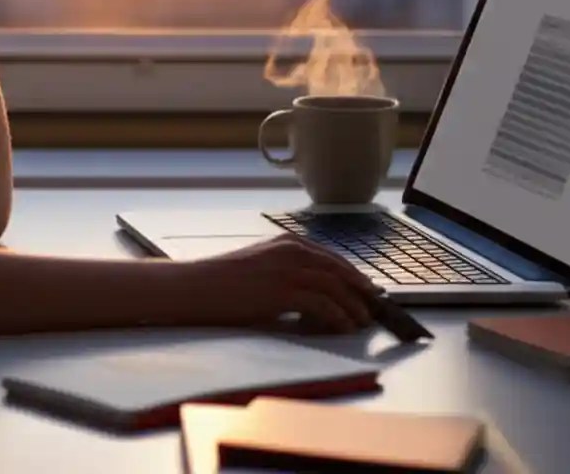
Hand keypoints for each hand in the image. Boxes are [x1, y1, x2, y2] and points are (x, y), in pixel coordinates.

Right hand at [186, 234, 381, 333]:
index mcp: (286, 243)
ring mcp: (287, 269)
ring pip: (335, 287)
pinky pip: (322, 304)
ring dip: (354, 305)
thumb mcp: (258, 266)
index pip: (331, 258)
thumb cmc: (220, 282)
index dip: (353, 275)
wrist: (194, 287)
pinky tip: (344, 327)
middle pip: (339, 270)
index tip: (366, 289)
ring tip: (363, 321)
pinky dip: (338, 316)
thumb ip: (285, 272)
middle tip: (374, 306)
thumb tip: (310, 294)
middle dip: (360, 290)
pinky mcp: (282, 291)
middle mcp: (291, 251)